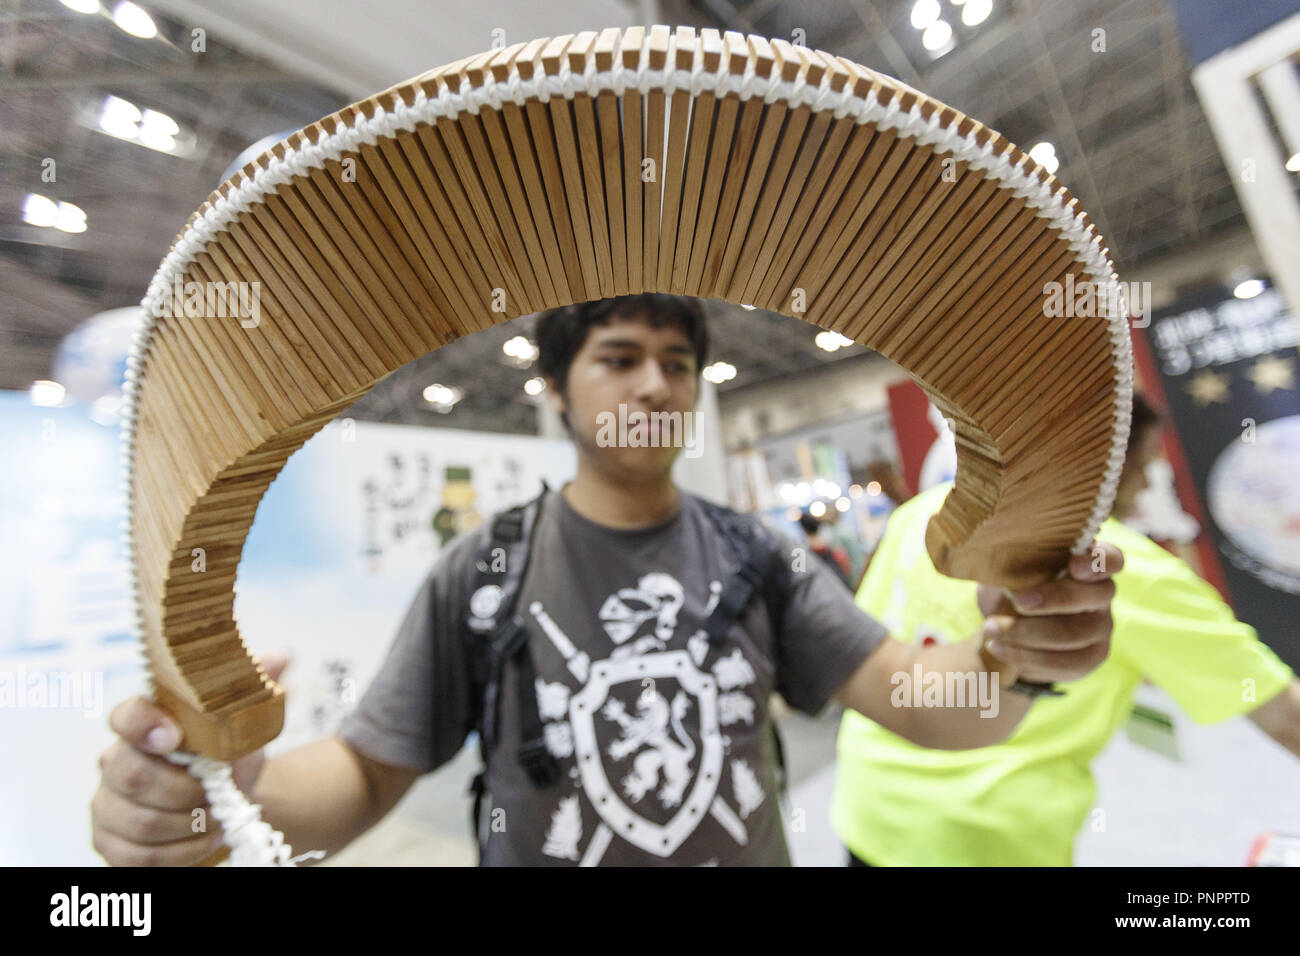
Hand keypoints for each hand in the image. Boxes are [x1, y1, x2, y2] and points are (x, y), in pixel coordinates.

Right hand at [90, 652, 289, 865]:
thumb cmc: (228, 757)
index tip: (175, 737)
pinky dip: (181, 853)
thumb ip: (254, 690)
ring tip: (220, 820)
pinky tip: (206, 841)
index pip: (126, 716)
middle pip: (133, 777)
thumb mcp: (247, 724)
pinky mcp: (111, 843)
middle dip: (185, 791)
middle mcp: (115, 761)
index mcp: (144, 725)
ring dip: (189, 826)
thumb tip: (282, 657)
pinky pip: (138, 856)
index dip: (143, 725)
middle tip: (218, 795)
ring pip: (139, 822)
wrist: (229, 802)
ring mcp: (107, 804)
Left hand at [975, 543, 1121, 685]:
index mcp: (1088, 563)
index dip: (1097, 563)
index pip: (1109, 559)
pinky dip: (1027, 657)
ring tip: (991, 629)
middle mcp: (1102, 594)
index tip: (1073, 566)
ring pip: (1073, 634)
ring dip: (1027, 633)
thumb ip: (1015, 563)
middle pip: (1094, 597)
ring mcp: (1101, 628)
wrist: (1008, 625)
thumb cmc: (1012, 585)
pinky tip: (999, 649)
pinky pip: (1064, 663)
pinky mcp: (1091, 657)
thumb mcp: (1010, 569)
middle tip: (1016, 601)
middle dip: (1052, 599)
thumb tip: (999, 565)